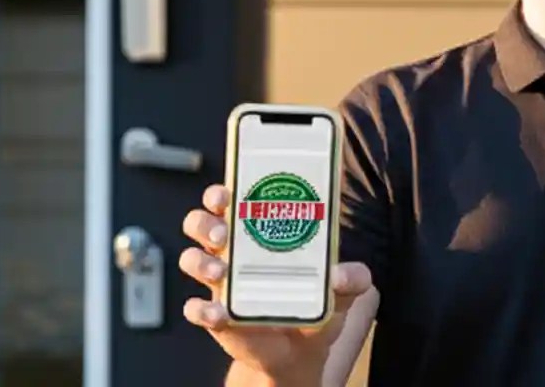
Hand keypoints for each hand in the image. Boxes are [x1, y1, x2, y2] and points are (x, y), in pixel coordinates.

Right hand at [180, 184, 372, 383]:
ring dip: (199, 262)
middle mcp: (233, 251)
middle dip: (205, 222)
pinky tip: (218, 313)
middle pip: (200, 223)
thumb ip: (353, 277)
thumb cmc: (316, 304)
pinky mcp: (215, 315)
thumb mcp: (343, 289)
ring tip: (220, 273)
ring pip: (191, 259)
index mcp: (258, 232)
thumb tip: (339, 274)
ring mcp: (221, 283)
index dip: (221, 193)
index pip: (231, 200)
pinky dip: (200, 309)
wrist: (301, 352)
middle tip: (223, 234)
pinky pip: (194, 308)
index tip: (227, 194)